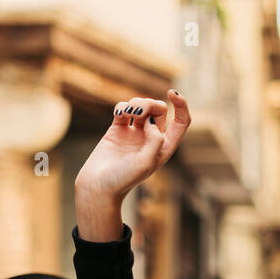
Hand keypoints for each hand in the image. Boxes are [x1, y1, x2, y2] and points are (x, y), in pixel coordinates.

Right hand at [75, 89, 190, 206]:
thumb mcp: (145, 163)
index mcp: (164, 148)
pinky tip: (119, 115)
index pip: (181, 122)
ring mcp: (134, 133)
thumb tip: (151, 120)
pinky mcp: (117, 130)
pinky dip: (122, 107)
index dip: (181, 105)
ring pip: (142, 107)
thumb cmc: (124, 179)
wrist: (98, 186)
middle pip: (159, 110)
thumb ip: (154, 140)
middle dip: (150, 104)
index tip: (172, 93)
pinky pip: (123, 110)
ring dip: (136, 104)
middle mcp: (151, 139)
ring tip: (126, 113)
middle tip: (138, 112)